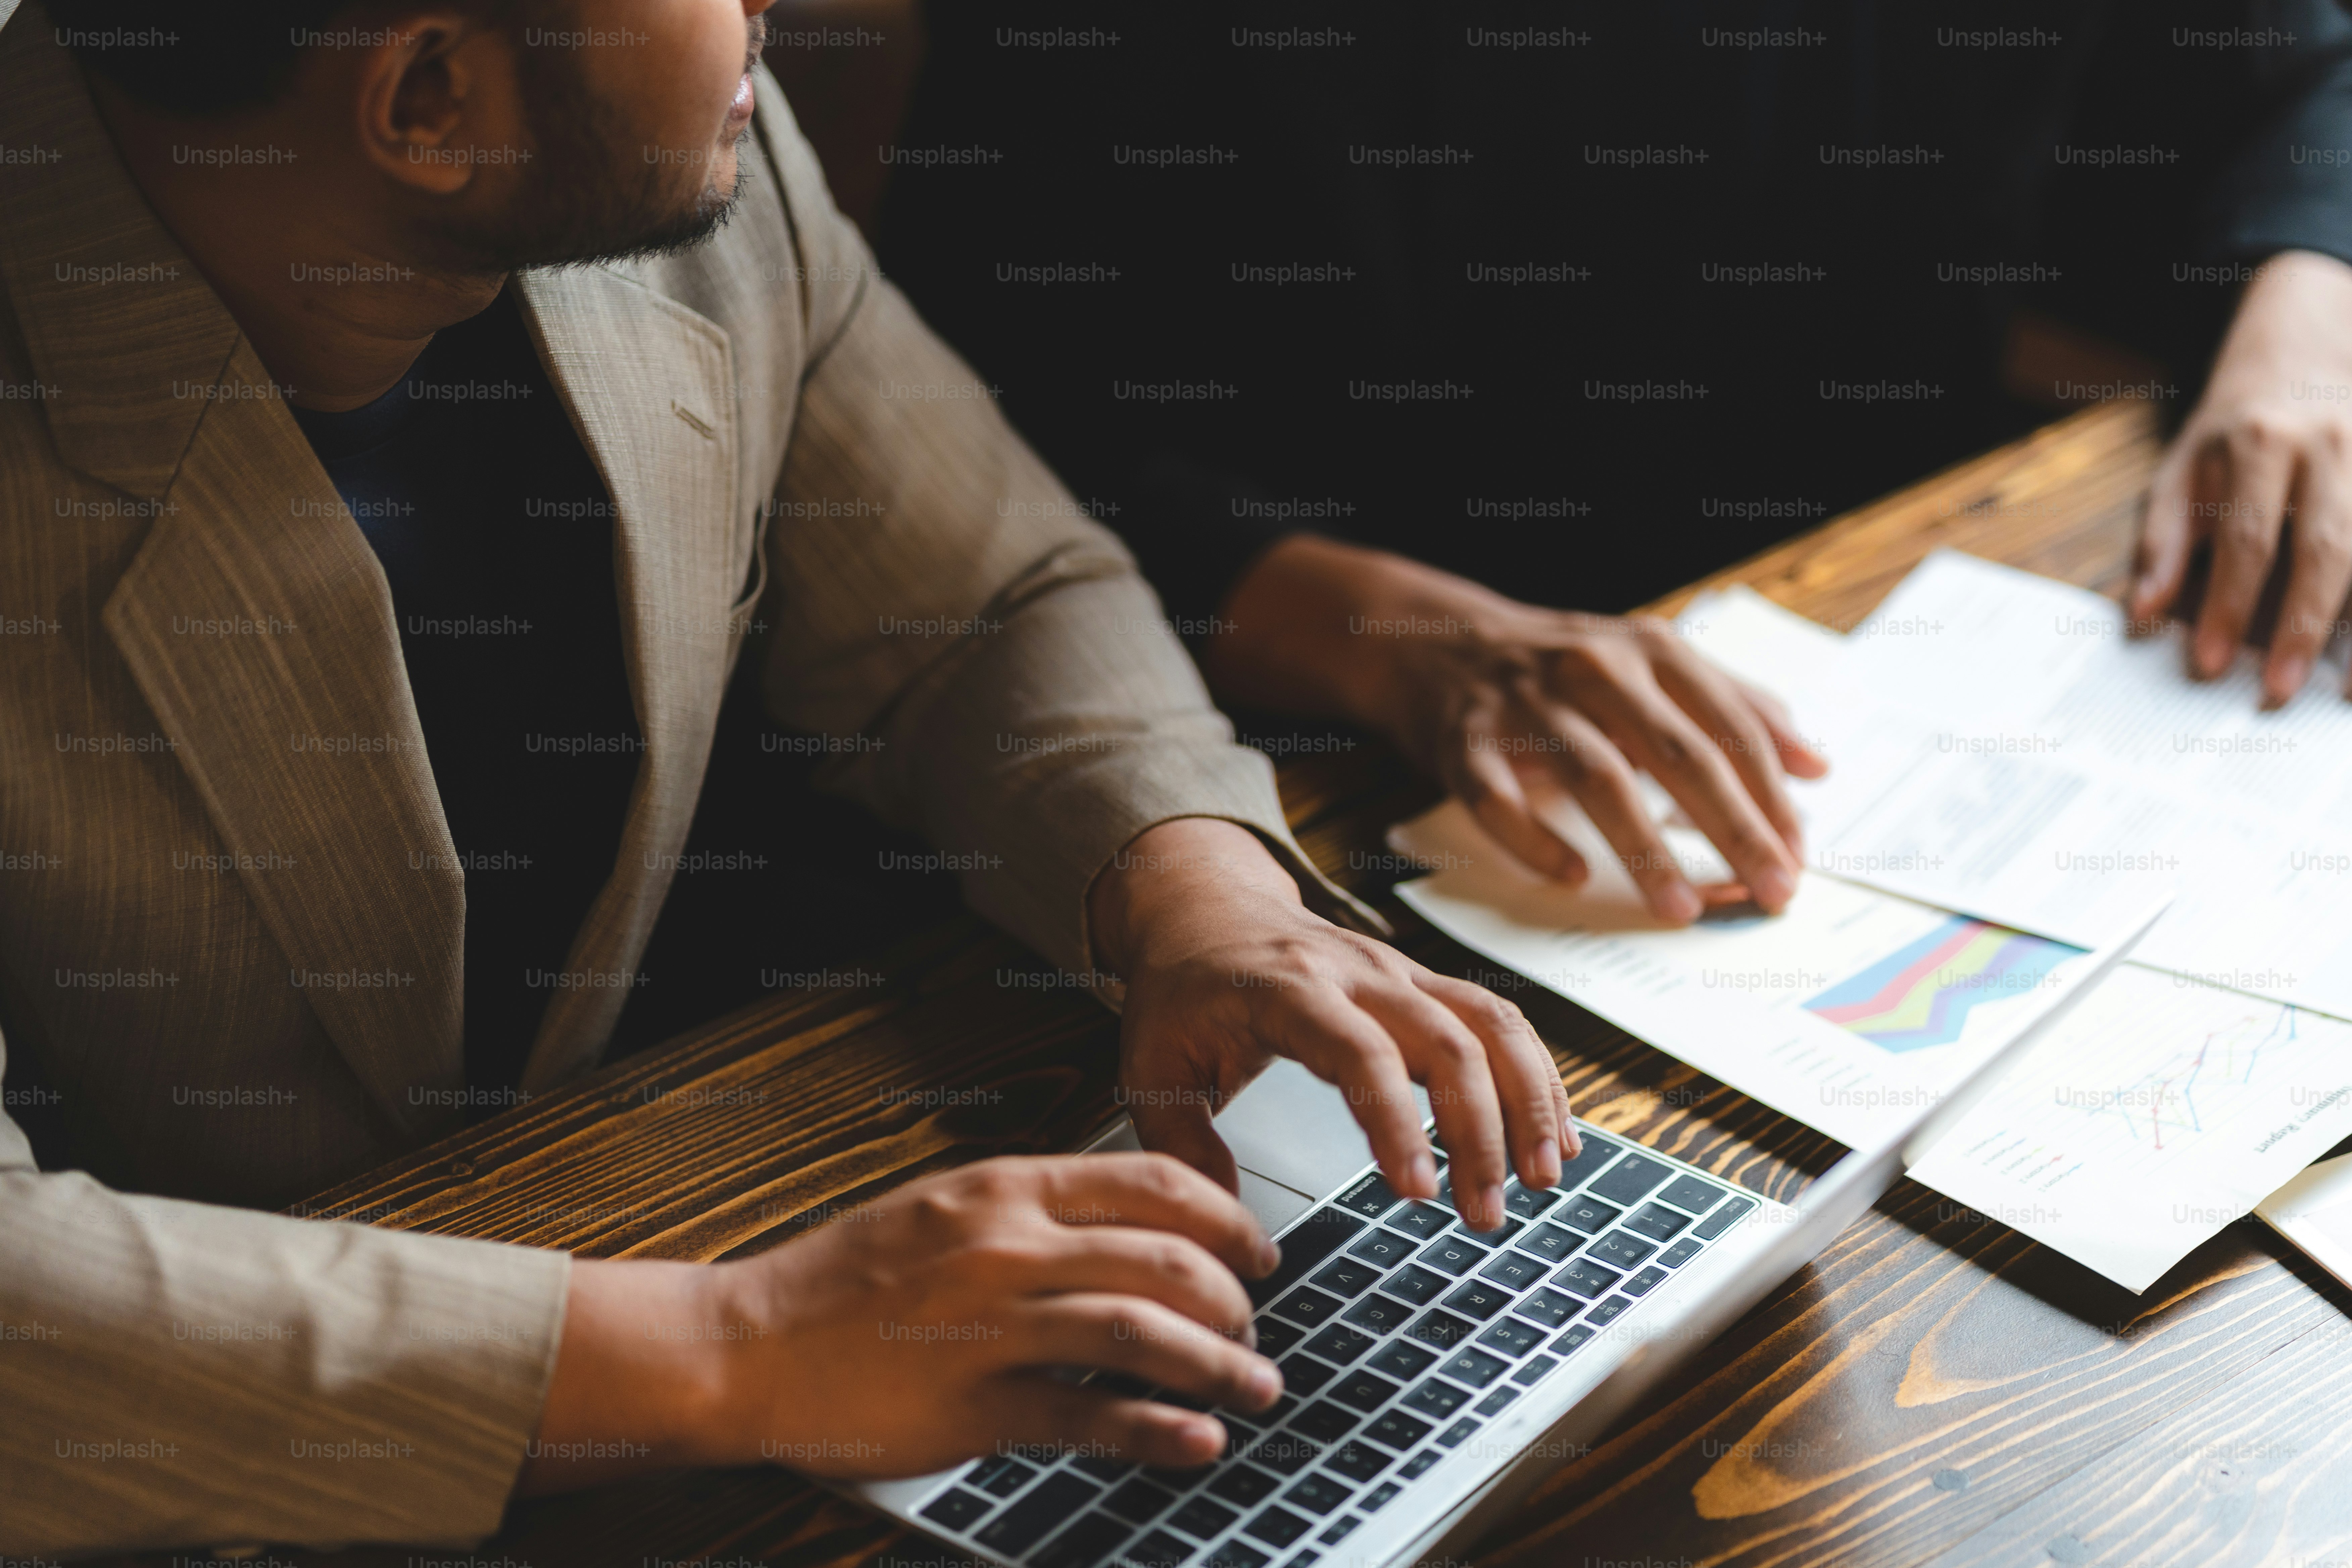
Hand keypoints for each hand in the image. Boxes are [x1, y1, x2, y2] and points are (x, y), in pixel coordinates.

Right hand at [519, 1153, 1282, 1492]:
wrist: (745, 1344)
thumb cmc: (842, 1283)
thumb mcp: (945, 1213)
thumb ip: (1032, 1217)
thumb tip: (1125, 1235)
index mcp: (1004, 1190)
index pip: (1153, 1185)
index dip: (1226, 1219)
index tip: (1258, 1249)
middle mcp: (1007, 1247)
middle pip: (1165, 1260)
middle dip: (1235, 1298)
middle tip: (1257, 1326)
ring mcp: (991, 1327)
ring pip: (1141, 1334)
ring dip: (1219, 1364)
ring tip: (1257, 1387)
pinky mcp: (973, 1406)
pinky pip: (1088, 1417)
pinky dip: (1156, 1431)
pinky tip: (1199, 1440)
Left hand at [1088, 818, 1576, 1231]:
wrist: (1203, 907)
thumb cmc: (1181, 989)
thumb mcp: (1150, 1064)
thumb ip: (1180, 1143)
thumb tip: (1224, 1219)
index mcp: (1288, 991)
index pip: (1360, 1054)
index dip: (1395, 1122)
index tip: (1418, 1193)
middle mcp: (1358, 973)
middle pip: (1447, 1040)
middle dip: (1480, 1132)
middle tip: (1485, 1214)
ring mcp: (1400, 971)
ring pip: (1490, 1022)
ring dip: (1527, 1099)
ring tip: (1543, 1177)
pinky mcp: (1423, 982)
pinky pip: (1498, 1019)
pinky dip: (1536, 1073)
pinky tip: (1554, 1132)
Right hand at [1203, 536, 1825, 920]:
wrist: (1434, 638)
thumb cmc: (1560, 666)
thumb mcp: (1651, 663)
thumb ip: (1735, 706)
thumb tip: (1816, 767)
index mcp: (1648, 651)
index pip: (1728, 728)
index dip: (1770, 796)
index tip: (1800, 857)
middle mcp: (1593, 668)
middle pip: (1678, 754)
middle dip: (1733, 828)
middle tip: (1771, 891)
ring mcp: (1526, 705)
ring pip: (1598, 777)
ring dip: (1645, 849)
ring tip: (1681, 908)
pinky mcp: (1465, 742)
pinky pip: (1501, 799)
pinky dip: (1536, 840)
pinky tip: (1571, 877)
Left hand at [2131, 249, 2351, 706]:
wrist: (2304, 354)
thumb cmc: (2231, 433)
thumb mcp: (2179, 472)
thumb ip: (2160, 543)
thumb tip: (2140, 616)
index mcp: (2262, 443)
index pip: (2244, 538)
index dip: (2224, 605)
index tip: (2205, 664)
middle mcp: (2332, 448)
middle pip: (2325, 550)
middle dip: (2300, 627)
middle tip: (2273, 691)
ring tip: (2343, 694)